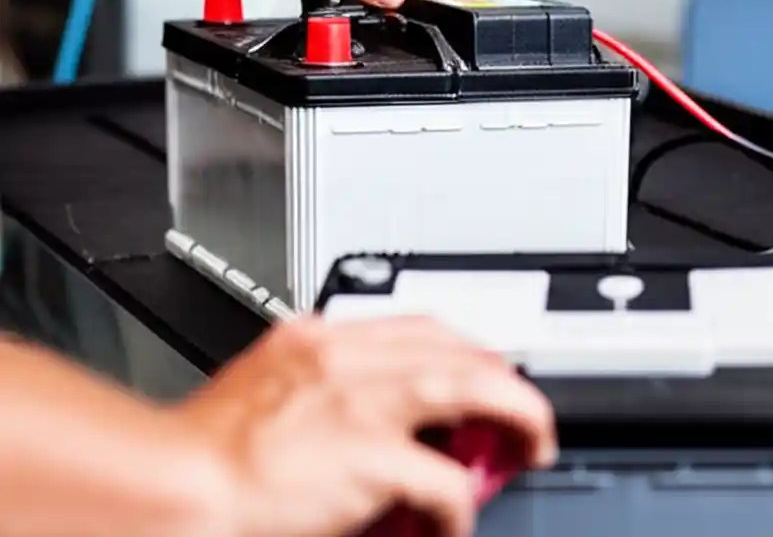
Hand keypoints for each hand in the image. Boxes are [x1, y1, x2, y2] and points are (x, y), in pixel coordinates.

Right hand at [172, 316, 556, 536]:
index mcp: (317, 339)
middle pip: (458, 347)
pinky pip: (446, 480)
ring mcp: (362, 403)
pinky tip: (455, 521)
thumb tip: (375, 425)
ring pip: (474, 387)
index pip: (419, 326)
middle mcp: (346, 358)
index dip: (465, 351)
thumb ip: (324, 394)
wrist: (169, 490)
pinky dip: (460, 504)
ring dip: (516, 415)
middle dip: (504, 379)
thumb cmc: (202, 455)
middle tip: (524, 412)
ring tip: (530, 444)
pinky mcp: (370, 455)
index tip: (485, 373)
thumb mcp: (267, 394)